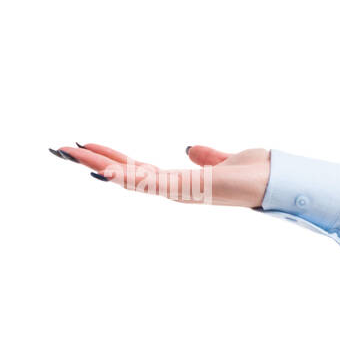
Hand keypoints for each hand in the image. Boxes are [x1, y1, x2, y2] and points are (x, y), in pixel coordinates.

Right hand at [49, 143, 269, 208]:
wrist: (279, 182)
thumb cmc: (259, 173)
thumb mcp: (224, 160)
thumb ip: (207, 157)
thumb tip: (189, 148)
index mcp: (182, 183)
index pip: (138, 170)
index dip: (112, 158)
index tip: (87, 146)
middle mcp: (177, 190)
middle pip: (126, 175)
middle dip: (93, 162)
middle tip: (60, 150)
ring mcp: (181, 192)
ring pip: (130, 179)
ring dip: (98, 166)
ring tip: (69, 153)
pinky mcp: (190, 191)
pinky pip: (151, 184)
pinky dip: (125, 177)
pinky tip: (102, 171)